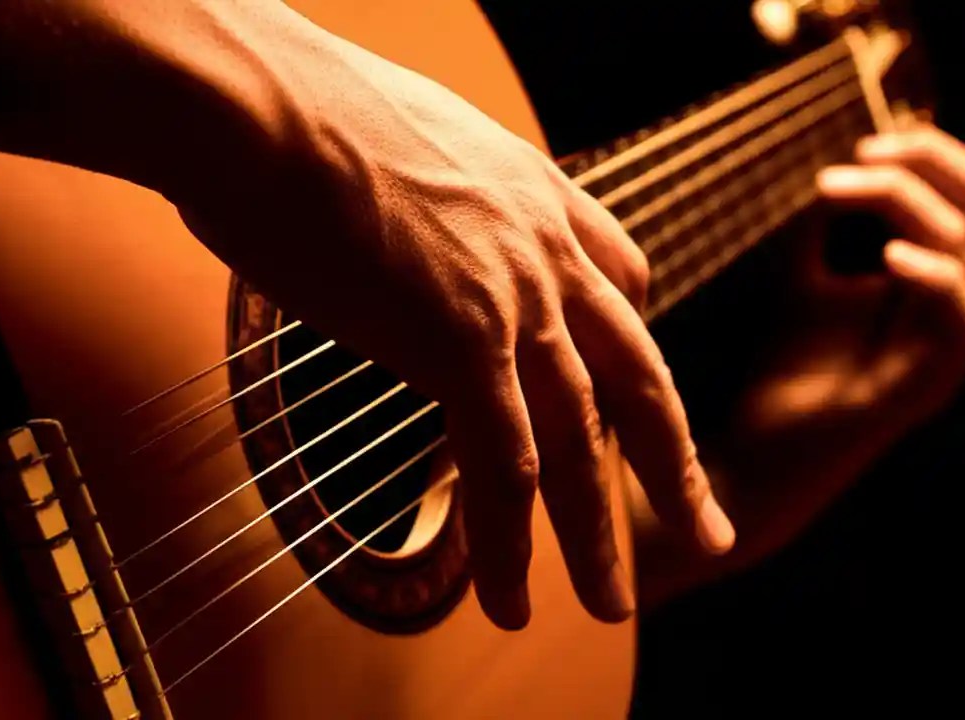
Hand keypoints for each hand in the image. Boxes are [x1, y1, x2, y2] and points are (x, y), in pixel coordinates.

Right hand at [171, 12, 733, 629]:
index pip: (623, 278)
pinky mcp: (461, 341)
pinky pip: (503, 465)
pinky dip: (507, 544)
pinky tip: (507, 597)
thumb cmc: (294, 111)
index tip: (628, 391)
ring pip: (582, 439)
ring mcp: (513, 297)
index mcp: (537, 192)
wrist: (260, 102)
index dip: (628, 346)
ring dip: (597, 534)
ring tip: (611, 603)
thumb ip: (432, 194)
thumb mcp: (402, 140)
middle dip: (671, 464)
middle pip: (636, 376)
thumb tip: (391, 218)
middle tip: (705, 528)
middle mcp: (547, 246)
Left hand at [744, 123, 964, 439]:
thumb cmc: (777, 374)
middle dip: (928, 158)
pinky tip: (886, 258)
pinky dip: (932, 275)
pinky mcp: (925, 388)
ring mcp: (940, 348)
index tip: (861, 141)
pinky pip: (963, 318)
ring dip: (900, 200)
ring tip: (828, 190)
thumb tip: (832, 172)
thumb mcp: (796, 280)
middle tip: (863, 150)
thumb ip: (822, 230)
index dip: (927, 150)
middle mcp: (944, 307)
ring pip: (963, 244)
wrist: (751, 459)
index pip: (963, 192)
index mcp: (925, 279)